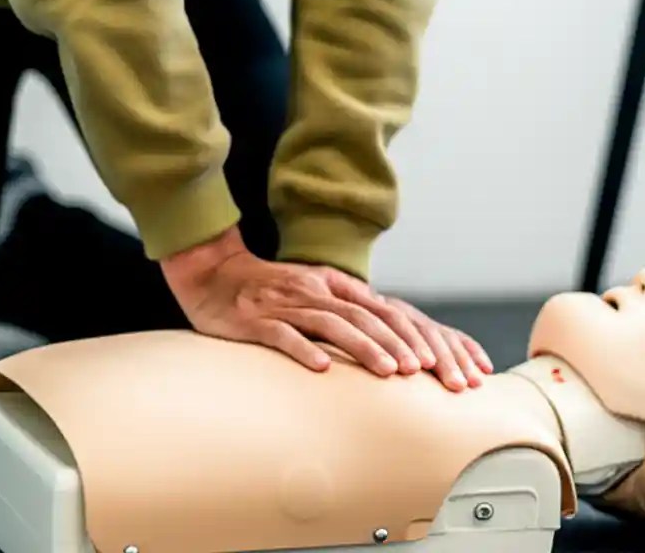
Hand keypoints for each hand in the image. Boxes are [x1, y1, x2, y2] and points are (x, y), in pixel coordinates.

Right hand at [160, 227, 492, 390]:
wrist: (211, 273)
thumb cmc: (267, 289)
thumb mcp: (313, 290)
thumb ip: (347, 306)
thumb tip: (388, 330)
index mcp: (332, 285)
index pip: (382, 308)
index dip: (409, 333)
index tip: (433, 361)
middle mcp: (314, 292)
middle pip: (365, 317)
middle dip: (397, 344)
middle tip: (422, 371)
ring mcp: (286, 306)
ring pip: (333, 325)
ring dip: (364, 348)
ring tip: (389, 372)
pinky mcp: (256, 321)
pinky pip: (284, 335)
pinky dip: (304, 350)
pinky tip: (322, 368)